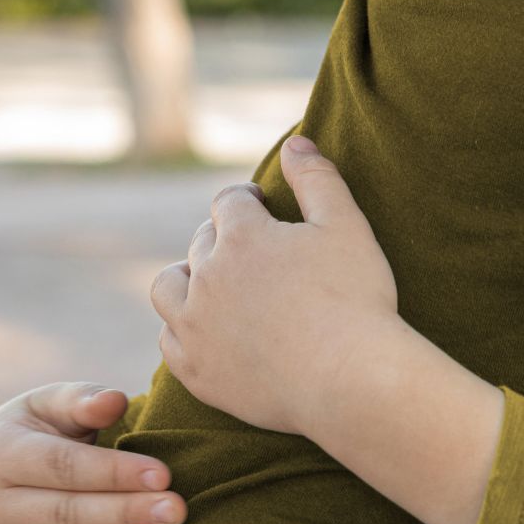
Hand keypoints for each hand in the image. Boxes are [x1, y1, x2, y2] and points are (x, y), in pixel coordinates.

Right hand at [0, 382, 183, 523]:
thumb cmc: (42, 429)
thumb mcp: (53, 405)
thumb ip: (83, 402)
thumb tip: (116, 400)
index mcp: (0, 452)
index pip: (64, 465)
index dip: (114, 472)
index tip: (163, 475)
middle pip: (65, 512)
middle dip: (125, 513)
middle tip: (176, 510)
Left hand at [153, 134, 403, 438]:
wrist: (350, 380)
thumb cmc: (356, 298)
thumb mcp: (346, 224)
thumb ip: (316, 177)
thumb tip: (293, 143)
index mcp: (241, 235)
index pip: (229, 201)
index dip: (247, 199)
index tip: (261, 206)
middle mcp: (206, 276)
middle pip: (201, 242)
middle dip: (222, 238)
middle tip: (252, 251)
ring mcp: (195, 327)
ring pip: (168, 288)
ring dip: (187, 279)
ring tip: (214, 285)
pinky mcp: (197, 371)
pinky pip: (169, 341)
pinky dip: (183, 329)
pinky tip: (206, 330)